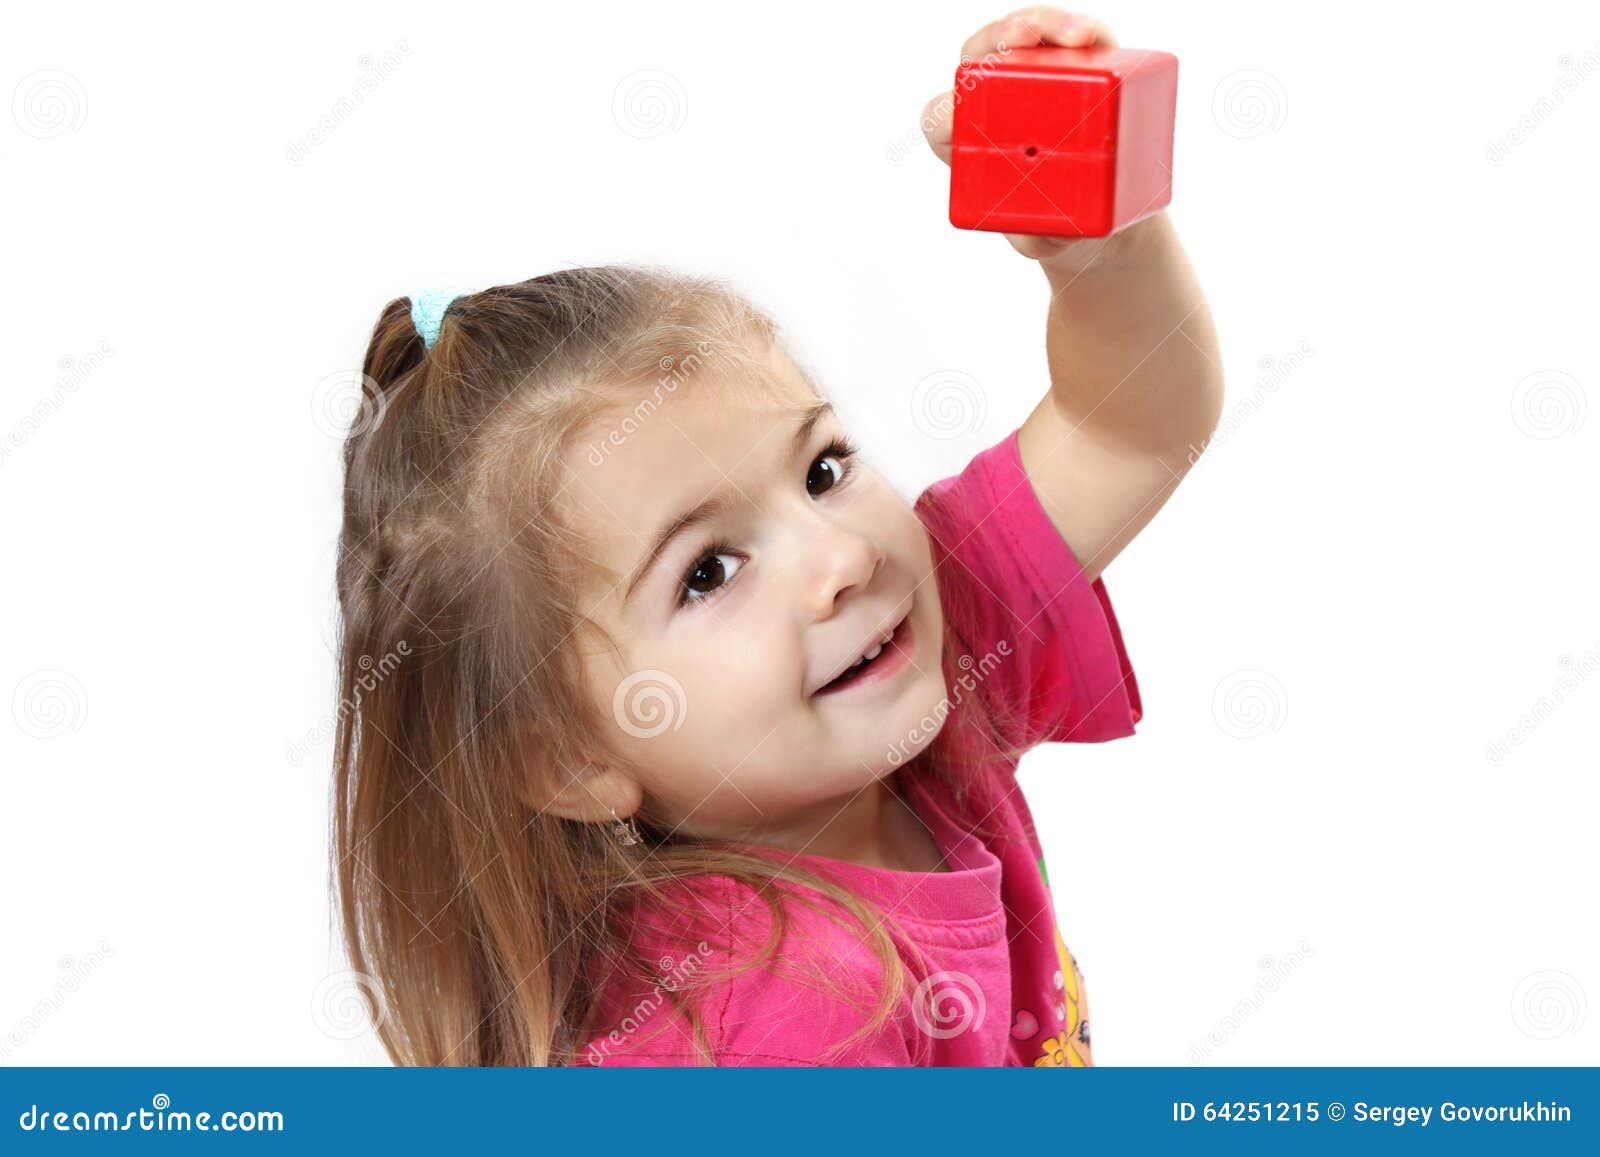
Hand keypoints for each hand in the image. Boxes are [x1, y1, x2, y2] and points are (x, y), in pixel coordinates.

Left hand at [921, 6, 1123, 269]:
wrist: (1094, 221)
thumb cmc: (1052, 228)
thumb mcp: (1043, 240)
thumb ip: (1040, 238)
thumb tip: (1052, 232)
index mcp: (965, 143)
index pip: (940, 119)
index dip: (946, 113)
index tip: (963, 119)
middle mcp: (991, 104)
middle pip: (980, 58)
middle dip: (1000, 41)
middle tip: (1028, 44)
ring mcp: (1031, 81)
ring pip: (1023, 35)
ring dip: (1043, 23)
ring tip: (1075, 36)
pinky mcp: (1071, 70)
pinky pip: (1066, 38)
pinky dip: (1078, 30)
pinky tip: (1091, 36)